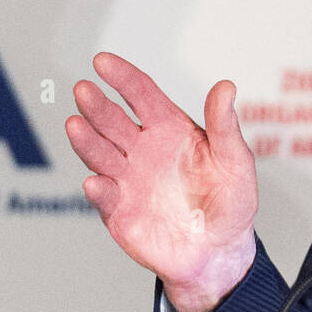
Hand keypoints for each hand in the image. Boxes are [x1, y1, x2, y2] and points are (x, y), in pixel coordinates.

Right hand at [66, 53, 257, 311]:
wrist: (219, 250)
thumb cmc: (231, 201)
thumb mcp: (235, 161)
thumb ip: (225, 125)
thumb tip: (226, 86)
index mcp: (170, 129)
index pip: (142, 96)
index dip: (123, 78)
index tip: (103, 62)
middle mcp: (142, 149)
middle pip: (113, 121)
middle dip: (98, 106)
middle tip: (83, 89)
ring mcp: (127, 179)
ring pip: (100, 154)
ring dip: (87, 140)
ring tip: (75, 124)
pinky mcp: (119, 211)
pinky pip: (105, 198)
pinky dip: (99, 191)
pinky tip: (96, 182)